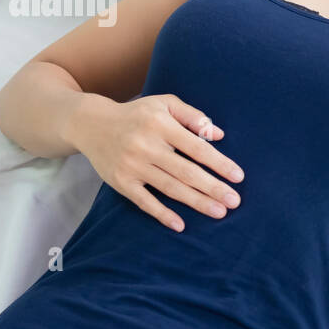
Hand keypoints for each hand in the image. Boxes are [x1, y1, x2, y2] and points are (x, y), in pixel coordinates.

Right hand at [73, 93, 243, 232]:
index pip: (196, 148)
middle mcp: (146, 146)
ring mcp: (132, 165)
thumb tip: (219, 135)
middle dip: (213, 188)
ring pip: (170, 188)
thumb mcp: (164, 104)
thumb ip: (193, 116)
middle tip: (235, 201)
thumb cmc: (137, 114)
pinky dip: (162, 214)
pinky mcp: (121, 181)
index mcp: (161, 125)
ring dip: (196, 202)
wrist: (91, 124)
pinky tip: (180, 225)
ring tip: (219, 212)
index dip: (219, 163)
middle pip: (186, 171)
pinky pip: (144, 201)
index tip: (238, 176)